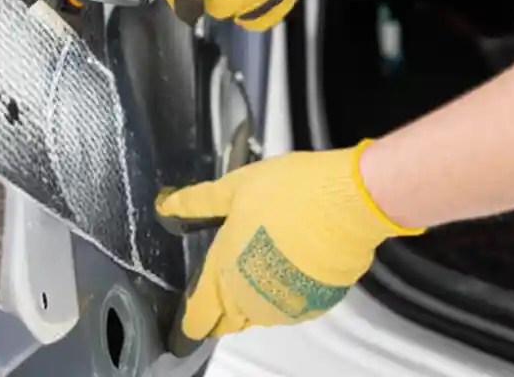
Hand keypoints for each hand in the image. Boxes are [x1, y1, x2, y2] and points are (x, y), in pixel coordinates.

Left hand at [155, 142, 420, 338]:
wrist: (347, 202)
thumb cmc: (288, 192)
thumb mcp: (235, 187)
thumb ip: (198, 202)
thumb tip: (166, 207)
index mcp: (226, 269)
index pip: (200, 313)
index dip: (190, 321)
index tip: (185, 325)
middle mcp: (251, 297)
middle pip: (229, 320)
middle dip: (220, 313)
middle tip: (220, 296)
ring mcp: (286, 305)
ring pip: (259, 317)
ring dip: (251, 305)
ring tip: (254, 276)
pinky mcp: (316, 303)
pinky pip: (289, 309)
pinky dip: (282, 298)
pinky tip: (286, 274)